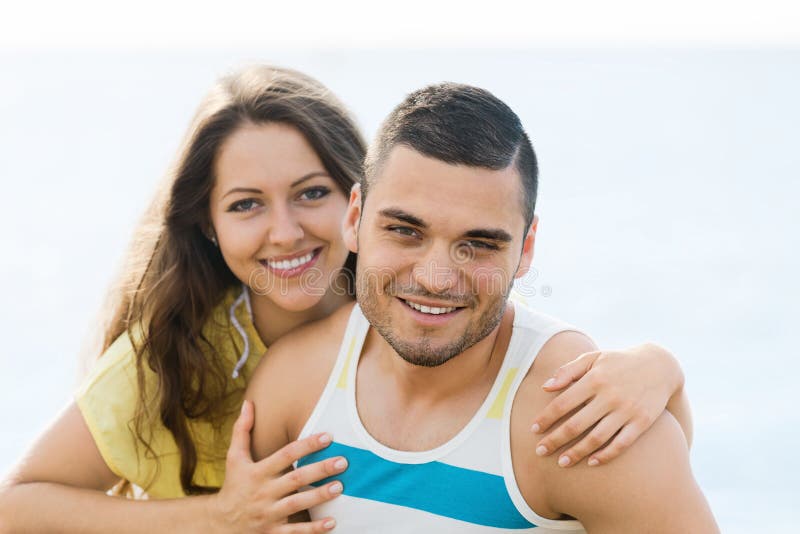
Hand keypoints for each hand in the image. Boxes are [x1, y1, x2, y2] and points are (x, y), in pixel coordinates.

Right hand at [209, 400, 346, 532]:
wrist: (219, 523)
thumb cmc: (233, 485)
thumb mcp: (234, 458)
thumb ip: (242, 431)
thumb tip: (248, 403)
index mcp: (257, 472)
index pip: (286, 455)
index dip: (307, 445)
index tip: (328, 436)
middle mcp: (264, 492)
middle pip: (296, 479)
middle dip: (320, 470)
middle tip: (343, 461)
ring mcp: (269, 514)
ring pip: (298, 504)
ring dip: (320, 496)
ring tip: (340, 487)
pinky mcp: (273, 532)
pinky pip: (296, 532)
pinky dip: (314, 529)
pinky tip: (333, 521)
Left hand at [530, 343, 682, 466]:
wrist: (659, 365)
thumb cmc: (618, 363)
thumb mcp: (593, 358)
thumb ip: (568, 371)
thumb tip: (545, 387)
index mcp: (594, 379)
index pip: (563, 403)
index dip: (546, 418)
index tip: (533, 430)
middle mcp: (609, 396)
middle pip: (576, 424)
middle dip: (555, 440)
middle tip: (540, 452)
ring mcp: (626, 410)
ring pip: (597, 438)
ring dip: (577, 452)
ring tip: (561, 462)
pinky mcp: (642, 422)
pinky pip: (621, 444)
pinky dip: (606, 455)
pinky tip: (591, 463)